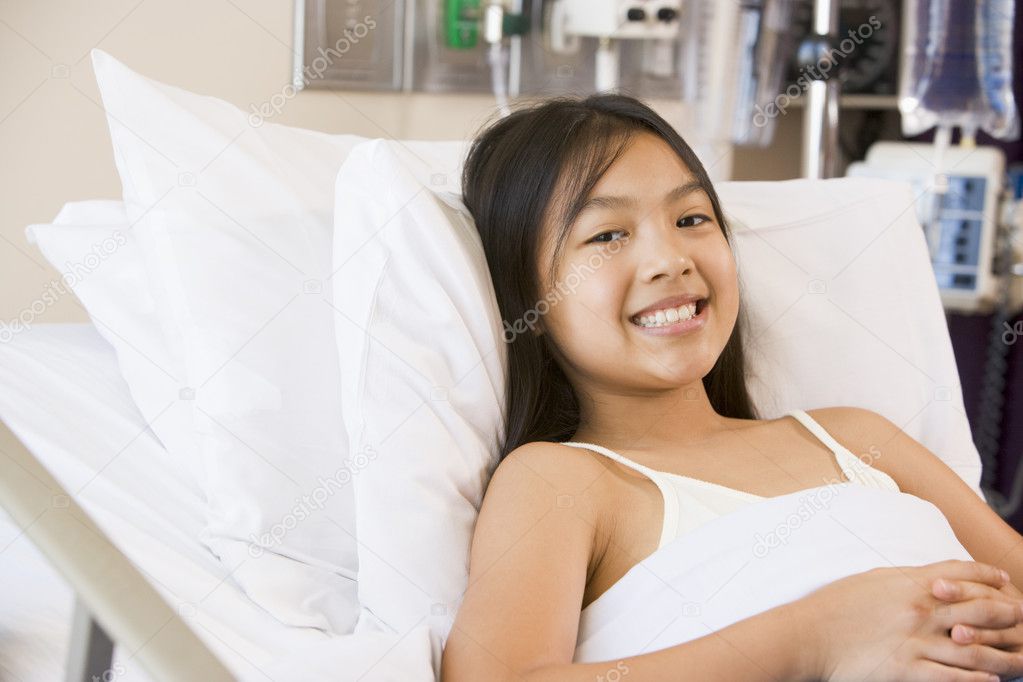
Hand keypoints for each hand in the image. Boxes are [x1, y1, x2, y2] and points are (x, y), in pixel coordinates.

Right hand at [800, 559, 1022, 680]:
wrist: (809, 634)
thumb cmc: (834, 606)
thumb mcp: (872, 580)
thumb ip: (904, 580)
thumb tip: (927, 579)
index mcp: (910, 584)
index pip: (961, 574)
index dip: (988, 576)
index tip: (1005, 582)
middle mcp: (919, 610)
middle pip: (979, 609)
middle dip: (1007, 614)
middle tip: (1022, 618)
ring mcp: (915, 640)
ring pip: (974, 648)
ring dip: (1002, 655)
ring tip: (1020, 661)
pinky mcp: (907, 669)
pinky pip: (951, 676)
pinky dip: (975, 680)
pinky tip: (990, 681)